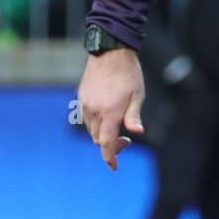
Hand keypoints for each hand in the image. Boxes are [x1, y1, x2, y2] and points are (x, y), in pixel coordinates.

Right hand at [78, 49, 144, 170]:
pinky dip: (95, 124)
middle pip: (98, 139)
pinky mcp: (81, 97)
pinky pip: (85, 119)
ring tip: (117, 126)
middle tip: (126, 139)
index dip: (109, 157)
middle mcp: (94, 110)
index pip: (106, 143)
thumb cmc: (129, 74)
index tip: (113, 166)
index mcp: (109, 112)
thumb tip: (137, 132)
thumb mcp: (137, 95)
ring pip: (91, 130)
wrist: (110, 51)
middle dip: (110, 145)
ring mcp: (85, 104)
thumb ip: (134, 116)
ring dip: (102, 134)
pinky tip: (106, 116)